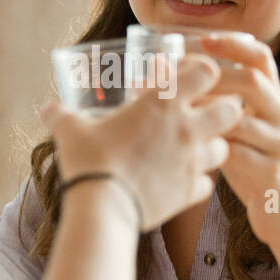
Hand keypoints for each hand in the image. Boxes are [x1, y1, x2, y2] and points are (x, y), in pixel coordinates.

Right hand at [39, 55, 242, 231]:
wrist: (101, 208)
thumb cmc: (88, 160)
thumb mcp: (70, 130)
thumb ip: (62, 115)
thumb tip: (47, 109)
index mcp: (163, 102)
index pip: (206, 71)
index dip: (203, 71)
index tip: (189, 78)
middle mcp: (186, 129)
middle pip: (231, 108)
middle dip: (223, 108)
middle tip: (203, 112)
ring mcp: (192, 162)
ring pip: (224, 149)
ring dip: (213, 147)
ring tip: (192, 150)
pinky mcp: (189, 193)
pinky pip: (206, 186)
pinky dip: (197, 184)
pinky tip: (180, 183)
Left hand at [196, 33, 279, 247]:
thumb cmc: (256, 169)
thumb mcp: (244, 132)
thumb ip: (220, 108)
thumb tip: (173, 79)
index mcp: (274, 102)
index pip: (262, 58)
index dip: (234, 43)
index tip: (204, 37)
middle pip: (254, 81)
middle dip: (215, 74)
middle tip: (181, 74)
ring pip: (244, 119)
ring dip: (206, 113)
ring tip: (177, 110)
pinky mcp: (273, 174)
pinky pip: (240, 155)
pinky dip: (212, 148)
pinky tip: (188, 147)